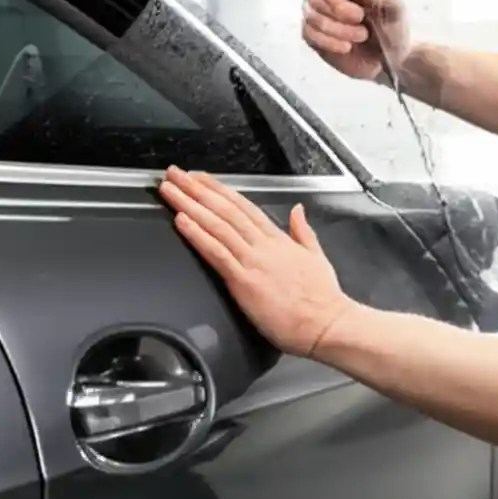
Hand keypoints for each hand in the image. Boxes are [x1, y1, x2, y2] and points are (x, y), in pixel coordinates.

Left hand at [157, 166, 358, 358]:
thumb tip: (298, 210)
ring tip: (170, 190)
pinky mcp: (244, 282)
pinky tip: (181, 220)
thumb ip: (303, 232)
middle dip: (197, 189)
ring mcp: (252, 261)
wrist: (327, 324)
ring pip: (216, 225)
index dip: (219, 189)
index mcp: (278, 239)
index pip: (244, 206)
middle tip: (174, 174)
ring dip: (190, 205)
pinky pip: (216, 253)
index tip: (200, 177)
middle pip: (224, 209)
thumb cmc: (324, 298)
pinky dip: (197, 235)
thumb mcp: (317, 256)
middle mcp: (263, 245)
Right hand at [303, 0, 410, 82]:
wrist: (387, 57)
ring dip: (337, 31)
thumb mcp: (393, 9)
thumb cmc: (391, 28)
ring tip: (360, 38)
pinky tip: (345, 47)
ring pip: (312, 17)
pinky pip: (308, 34)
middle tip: (363, 31)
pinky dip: (328, 42)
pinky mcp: (312, 34)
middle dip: (339, 18)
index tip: (357, 14)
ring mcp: (316, 13)